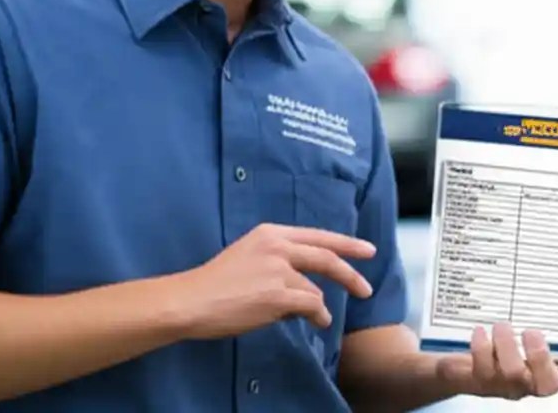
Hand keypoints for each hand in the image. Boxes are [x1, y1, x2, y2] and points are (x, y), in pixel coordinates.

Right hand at [171, 223, 376, 339]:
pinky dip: (318, 316)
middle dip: (350, 274)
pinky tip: (318, 323)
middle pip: (326, 257)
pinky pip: (311, 306)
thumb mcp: (247, 257)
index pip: (316, 236)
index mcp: (269, 233)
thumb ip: (278, 263)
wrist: (191, 300)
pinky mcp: (278, 295)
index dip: (345, 243)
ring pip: (314, 290)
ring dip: (318, 307)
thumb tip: (305, 288)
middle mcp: (277, 246)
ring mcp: (278, 270)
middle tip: (366, 289)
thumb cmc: (214, 285)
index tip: (366, 249)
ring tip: (317, 319)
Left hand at [435, 323, 557, 399]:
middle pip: (548, 385)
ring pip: (513, 374)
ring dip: (507, 345)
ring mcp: (506, 386)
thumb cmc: (500, 348)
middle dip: (541, 358)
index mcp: (548, 369)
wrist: (462, 368)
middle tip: (531, 332)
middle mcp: (531, 382)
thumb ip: (541, 323)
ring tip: (502, 326)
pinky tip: (480, 331)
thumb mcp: (522, 336)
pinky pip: (482, 369)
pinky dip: (480, 347)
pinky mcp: (481, 382)